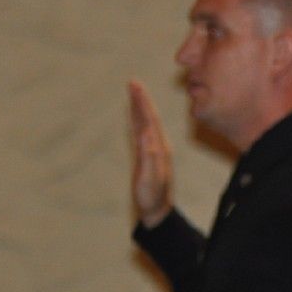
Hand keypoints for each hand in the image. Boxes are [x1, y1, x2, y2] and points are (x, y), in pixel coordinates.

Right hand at [128, 80, 172, 227]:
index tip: (135, 86)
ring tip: (134, 92)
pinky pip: (142, 132)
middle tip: (132, 81)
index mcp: (158, 148)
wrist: (158, 210)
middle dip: (141, 99)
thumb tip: (146, 135)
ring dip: (140, 107)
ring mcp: (153, 150)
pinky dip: (138, 121)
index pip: (149, 119)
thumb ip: (149, 157)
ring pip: (145, 123)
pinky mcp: (147, 156)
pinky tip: (135, 116)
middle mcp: (158, 146)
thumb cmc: (152, 196)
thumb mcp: (150, 178)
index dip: (142, 103)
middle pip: (148, 117)